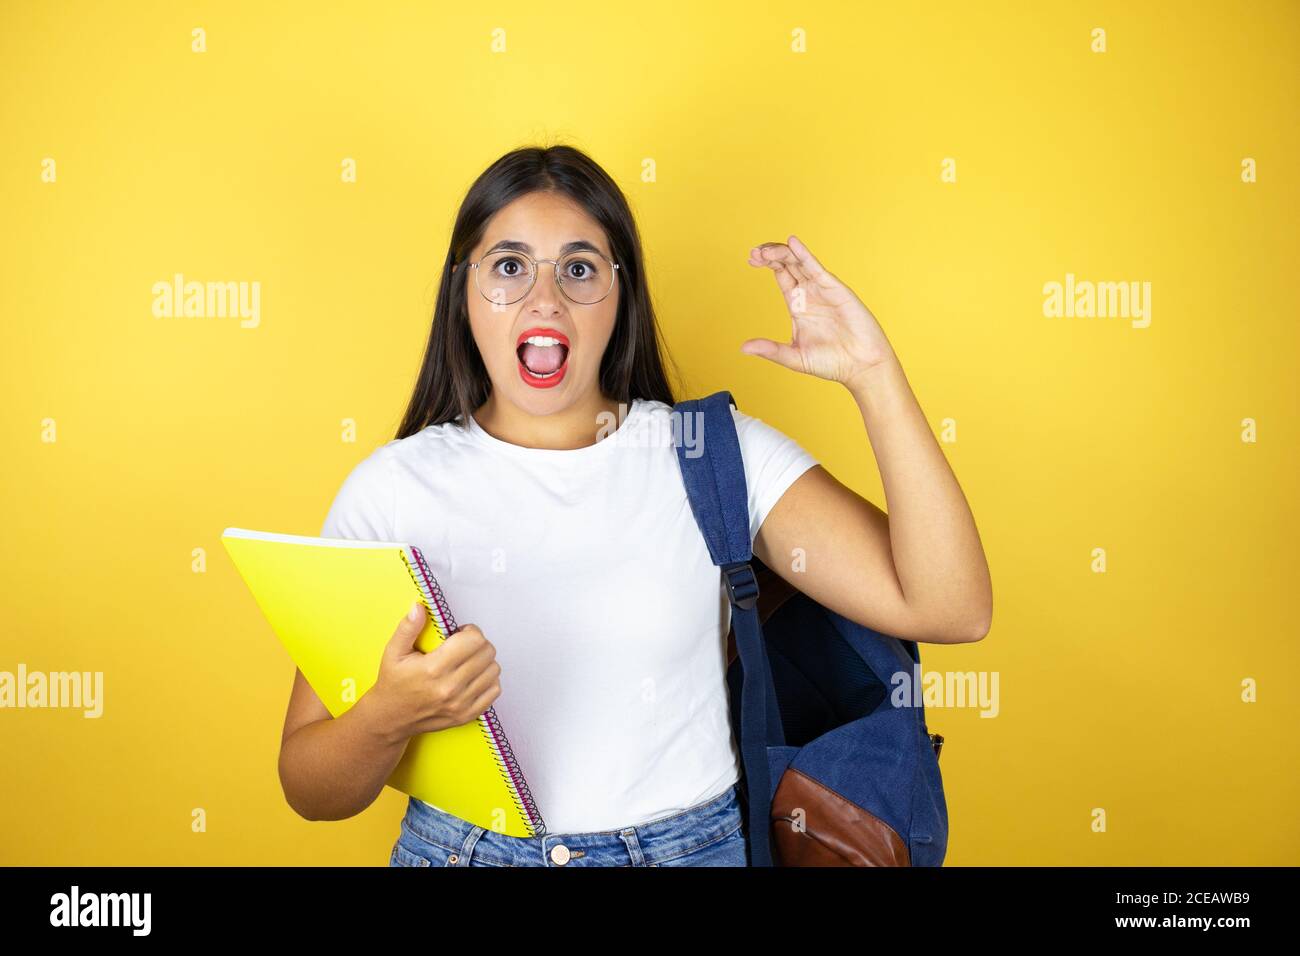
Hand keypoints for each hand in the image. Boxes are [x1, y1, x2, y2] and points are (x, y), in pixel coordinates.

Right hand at [361, 603, 501, 742]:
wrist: (391, 718)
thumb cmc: (394, 683)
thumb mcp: (393, 652)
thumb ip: (408, 627)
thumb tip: (419, 607)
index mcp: (433, 669)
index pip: (473, 641)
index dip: (470, 631)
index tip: (459, 633)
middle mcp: (450, 688)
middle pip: (487, 653)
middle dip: (478, 643)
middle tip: (463, 646)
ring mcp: (461, 704)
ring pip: (493, 670)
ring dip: (484, 661)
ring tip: (467, 661)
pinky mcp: (468, 715)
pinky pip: (494, 690)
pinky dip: (487, 680)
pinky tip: (472, 677)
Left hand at [741, 235, 896, 388]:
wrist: (861, 366)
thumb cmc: (832, 363)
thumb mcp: (794, 357)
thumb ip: (770, 350)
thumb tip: (743, 348)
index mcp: (798, 306)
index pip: (781, 276)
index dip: (767, 265)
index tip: (751, 259)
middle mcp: (810, 294)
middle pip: (788, 265)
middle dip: (771, 255)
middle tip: (755, 253)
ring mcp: (822, 290)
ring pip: (799, 263)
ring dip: (782, 253)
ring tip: (765, 251)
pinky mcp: (835, 289)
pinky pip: (816, 268)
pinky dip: (804, 255)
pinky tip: (792, 243)